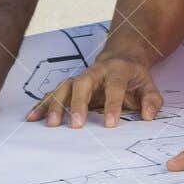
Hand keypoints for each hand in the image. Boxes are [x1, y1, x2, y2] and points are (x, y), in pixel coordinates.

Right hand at [26, 51, 162, 127]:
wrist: (122, 57)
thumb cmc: (135, 77)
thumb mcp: (149, 86)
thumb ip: (151, 100)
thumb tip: (149, 116)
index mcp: (117, 70)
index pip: (115, 86)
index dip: (113, 104)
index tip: (111, 124)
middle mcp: (95, 71)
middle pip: (83, 83)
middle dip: (78, 104)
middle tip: (76, 125)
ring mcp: (80, 77)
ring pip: (65, 87)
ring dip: (56, 105)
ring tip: (50, 124)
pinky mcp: (70, 85)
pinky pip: (54, 93)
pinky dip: (43, 104)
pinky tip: (32, 117)